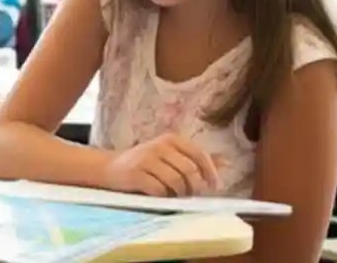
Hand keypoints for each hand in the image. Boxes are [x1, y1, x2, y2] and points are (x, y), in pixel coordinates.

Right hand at [102, 133, 220, 196]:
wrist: (110, 167)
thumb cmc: (145, 162)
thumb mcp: (171, 155)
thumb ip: (196, 159)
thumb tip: (226, 162)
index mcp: (170, 139)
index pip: (198, 154)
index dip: (210, 171)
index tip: (214, 186)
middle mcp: (158, 146)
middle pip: (189, 170)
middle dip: (194, 187)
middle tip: (192, 194)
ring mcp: (145, 159)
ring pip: (175, 181)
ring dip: (179, 193)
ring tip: (175, 195)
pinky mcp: (135, 174)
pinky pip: (158, 189)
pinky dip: (162, 196)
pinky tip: (159, 195)